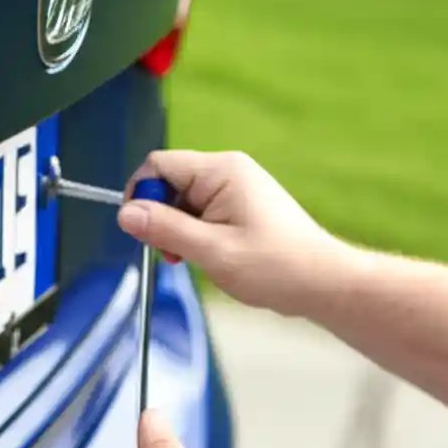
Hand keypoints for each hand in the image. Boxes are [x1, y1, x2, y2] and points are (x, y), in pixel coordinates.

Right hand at [123, 150, 358, 317]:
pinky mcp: (242, 205)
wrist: (322, 282)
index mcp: (221, 171)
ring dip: (179, 231)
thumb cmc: (275, 266)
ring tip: (197, 259)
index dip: (142, 196)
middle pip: (170, 183)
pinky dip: (197, 235)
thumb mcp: (210, 250)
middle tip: (175, 254)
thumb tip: (125, 214)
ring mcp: (237, 188)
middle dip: (161, 219)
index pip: (159, 165)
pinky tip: (210, 256)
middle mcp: (229, 171)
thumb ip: (165, 229)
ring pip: (184, 201)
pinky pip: (202, 212)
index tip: (143, 231)